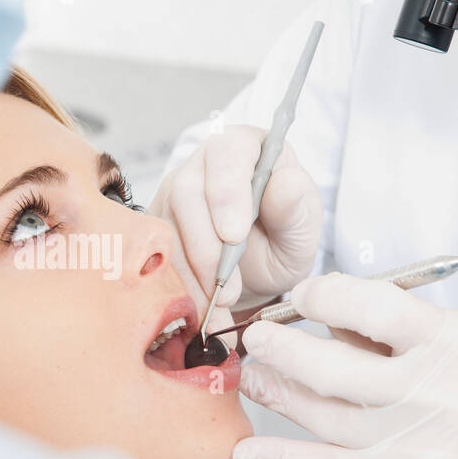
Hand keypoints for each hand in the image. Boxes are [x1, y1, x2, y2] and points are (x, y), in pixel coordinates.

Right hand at [149, 126, 321, 312]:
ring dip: (192, 274)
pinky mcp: (157, 228)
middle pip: (187, 192)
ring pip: (167, 228)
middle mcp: (202, 165)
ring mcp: (174, 194)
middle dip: (206, 246)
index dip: (226, 192)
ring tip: (221, 306)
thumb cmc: (281, 239)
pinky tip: (202, 311)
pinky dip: (179, 287)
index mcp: (245, 148)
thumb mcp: (301, 230)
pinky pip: (156, 256)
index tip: (234, 235)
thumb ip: (295, 209)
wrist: (256, 271)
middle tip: (229, 288)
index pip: (227, 152)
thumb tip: (285, 184)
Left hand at [231, 273, 457, 458]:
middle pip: (332, 368)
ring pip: (319, 415)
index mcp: (446, 344)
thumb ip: (397, 324)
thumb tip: (326, 307)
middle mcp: (423, 393)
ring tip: (253, 375)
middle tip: (256, 336)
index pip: (376, 309)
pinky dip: (280, 457)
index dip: (328, 295)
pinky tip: (246, 449)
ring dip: (274, 392)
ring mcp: (404, 441)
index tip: (305, 293)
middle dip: (281, 348)